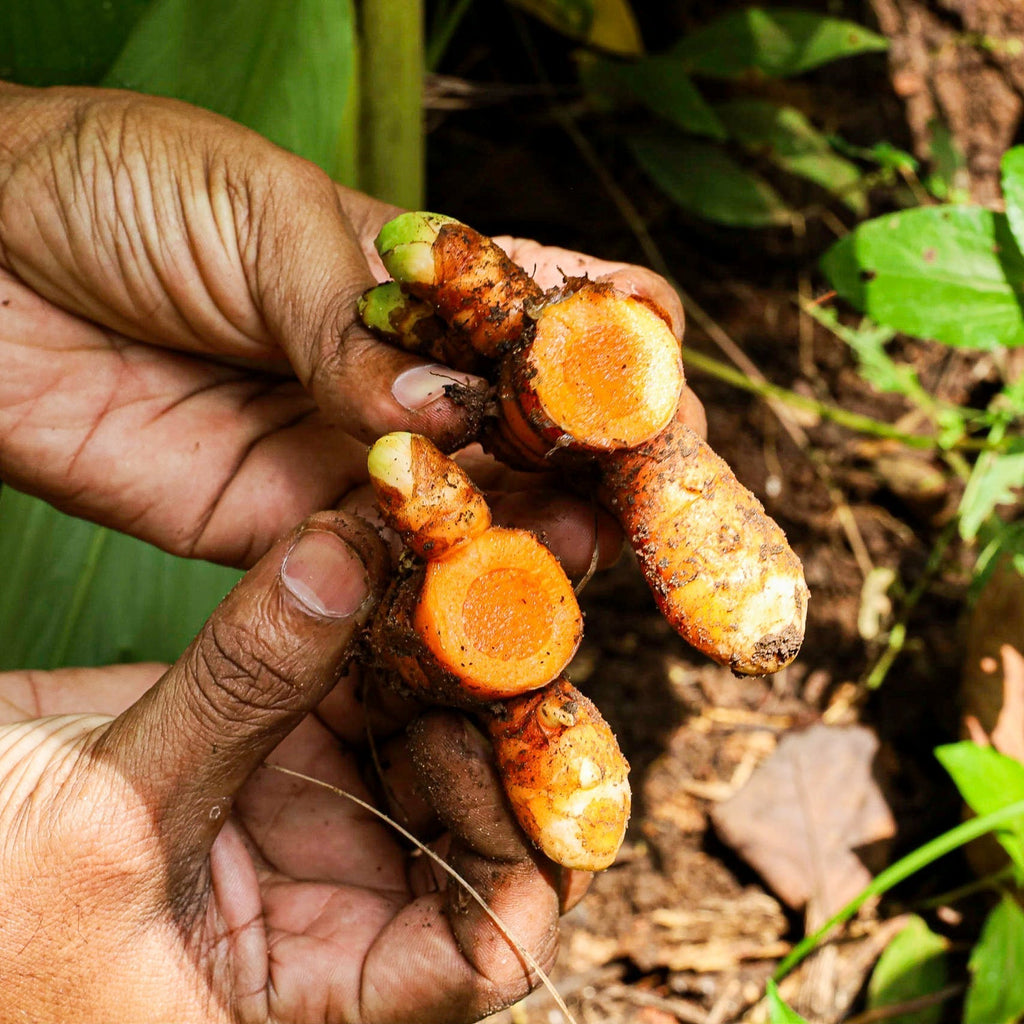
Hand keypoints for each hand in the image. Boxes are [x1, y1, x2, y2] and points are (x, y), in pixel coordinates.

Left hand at [0, 81, 698, 567]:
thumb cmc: (120, 194)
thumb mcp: (262, 216)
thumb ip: (358, 322)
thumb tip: (447, 417)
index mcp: (425, 284)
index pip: (558, 316)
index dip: (620, 350)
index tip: (656, 387)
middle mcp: (405, 384)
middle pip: (536, 437)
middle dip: (600, 471)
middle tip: (650, 510)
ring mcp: (354, 463)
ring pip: (475, 517)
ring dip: (530, 541)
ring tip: (580, 559)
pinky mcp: (287, 533)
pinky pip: (380, 573)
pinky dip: (430, 591)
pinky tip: (477, 600)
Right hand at [0, 511, 589, 1022]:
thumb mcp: (104, 825)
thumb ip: (243, 691)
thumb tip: (351, 560)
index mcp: (308, 996)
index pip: (481, 951)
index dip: (528, 853)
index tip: (530, 742)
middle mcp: (327, 905)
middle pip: (470, 824)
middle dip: (497, 725)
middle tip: (508, 622)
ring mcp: (299, 814)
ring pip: (419, 735)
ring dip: (444, 658)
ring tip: (462, 571)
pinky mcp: (262, 738)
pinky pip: (352, 679)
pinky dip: (376, 622)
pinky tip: (392, 558)